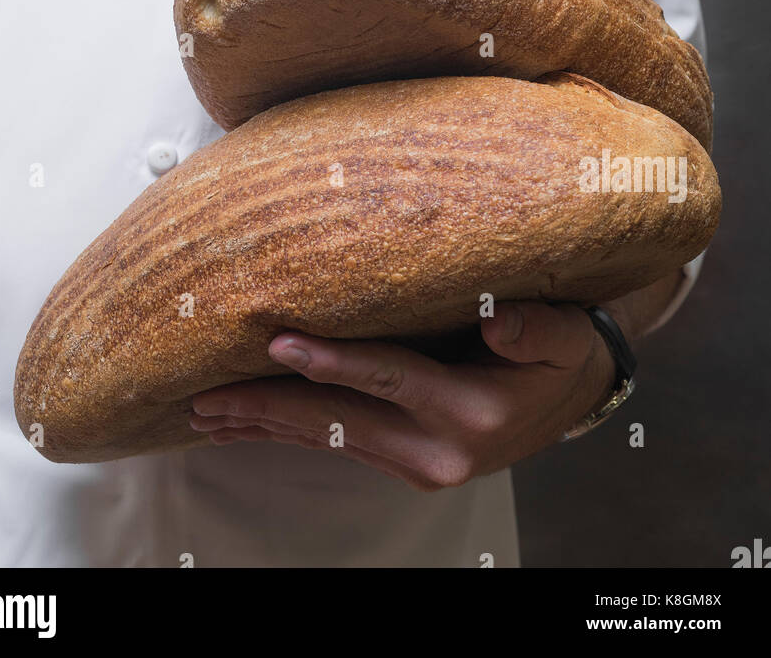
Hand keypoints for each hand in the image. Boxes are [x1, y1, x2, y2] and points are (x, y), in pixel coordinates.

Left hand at [189, 300, 619, 490]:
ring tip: (208, 413)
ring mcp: (416, 462)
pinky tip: (249, 425)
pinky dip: (289, 432)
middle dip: (269, 407)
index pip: (388, 378)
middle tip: (207, 396)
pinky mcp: (403, 462)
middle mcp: (436, 449)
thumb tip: (499, 320)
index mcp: (470, 411)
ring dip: (266, 425)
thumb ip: (532, 327)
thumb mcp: (561, 336)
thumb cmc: (560, 354)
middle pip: (338, 420)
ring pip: (328, 438)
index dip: (333, 360)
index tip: (278, 344)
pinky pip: (336, 444)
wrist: (574, 397)